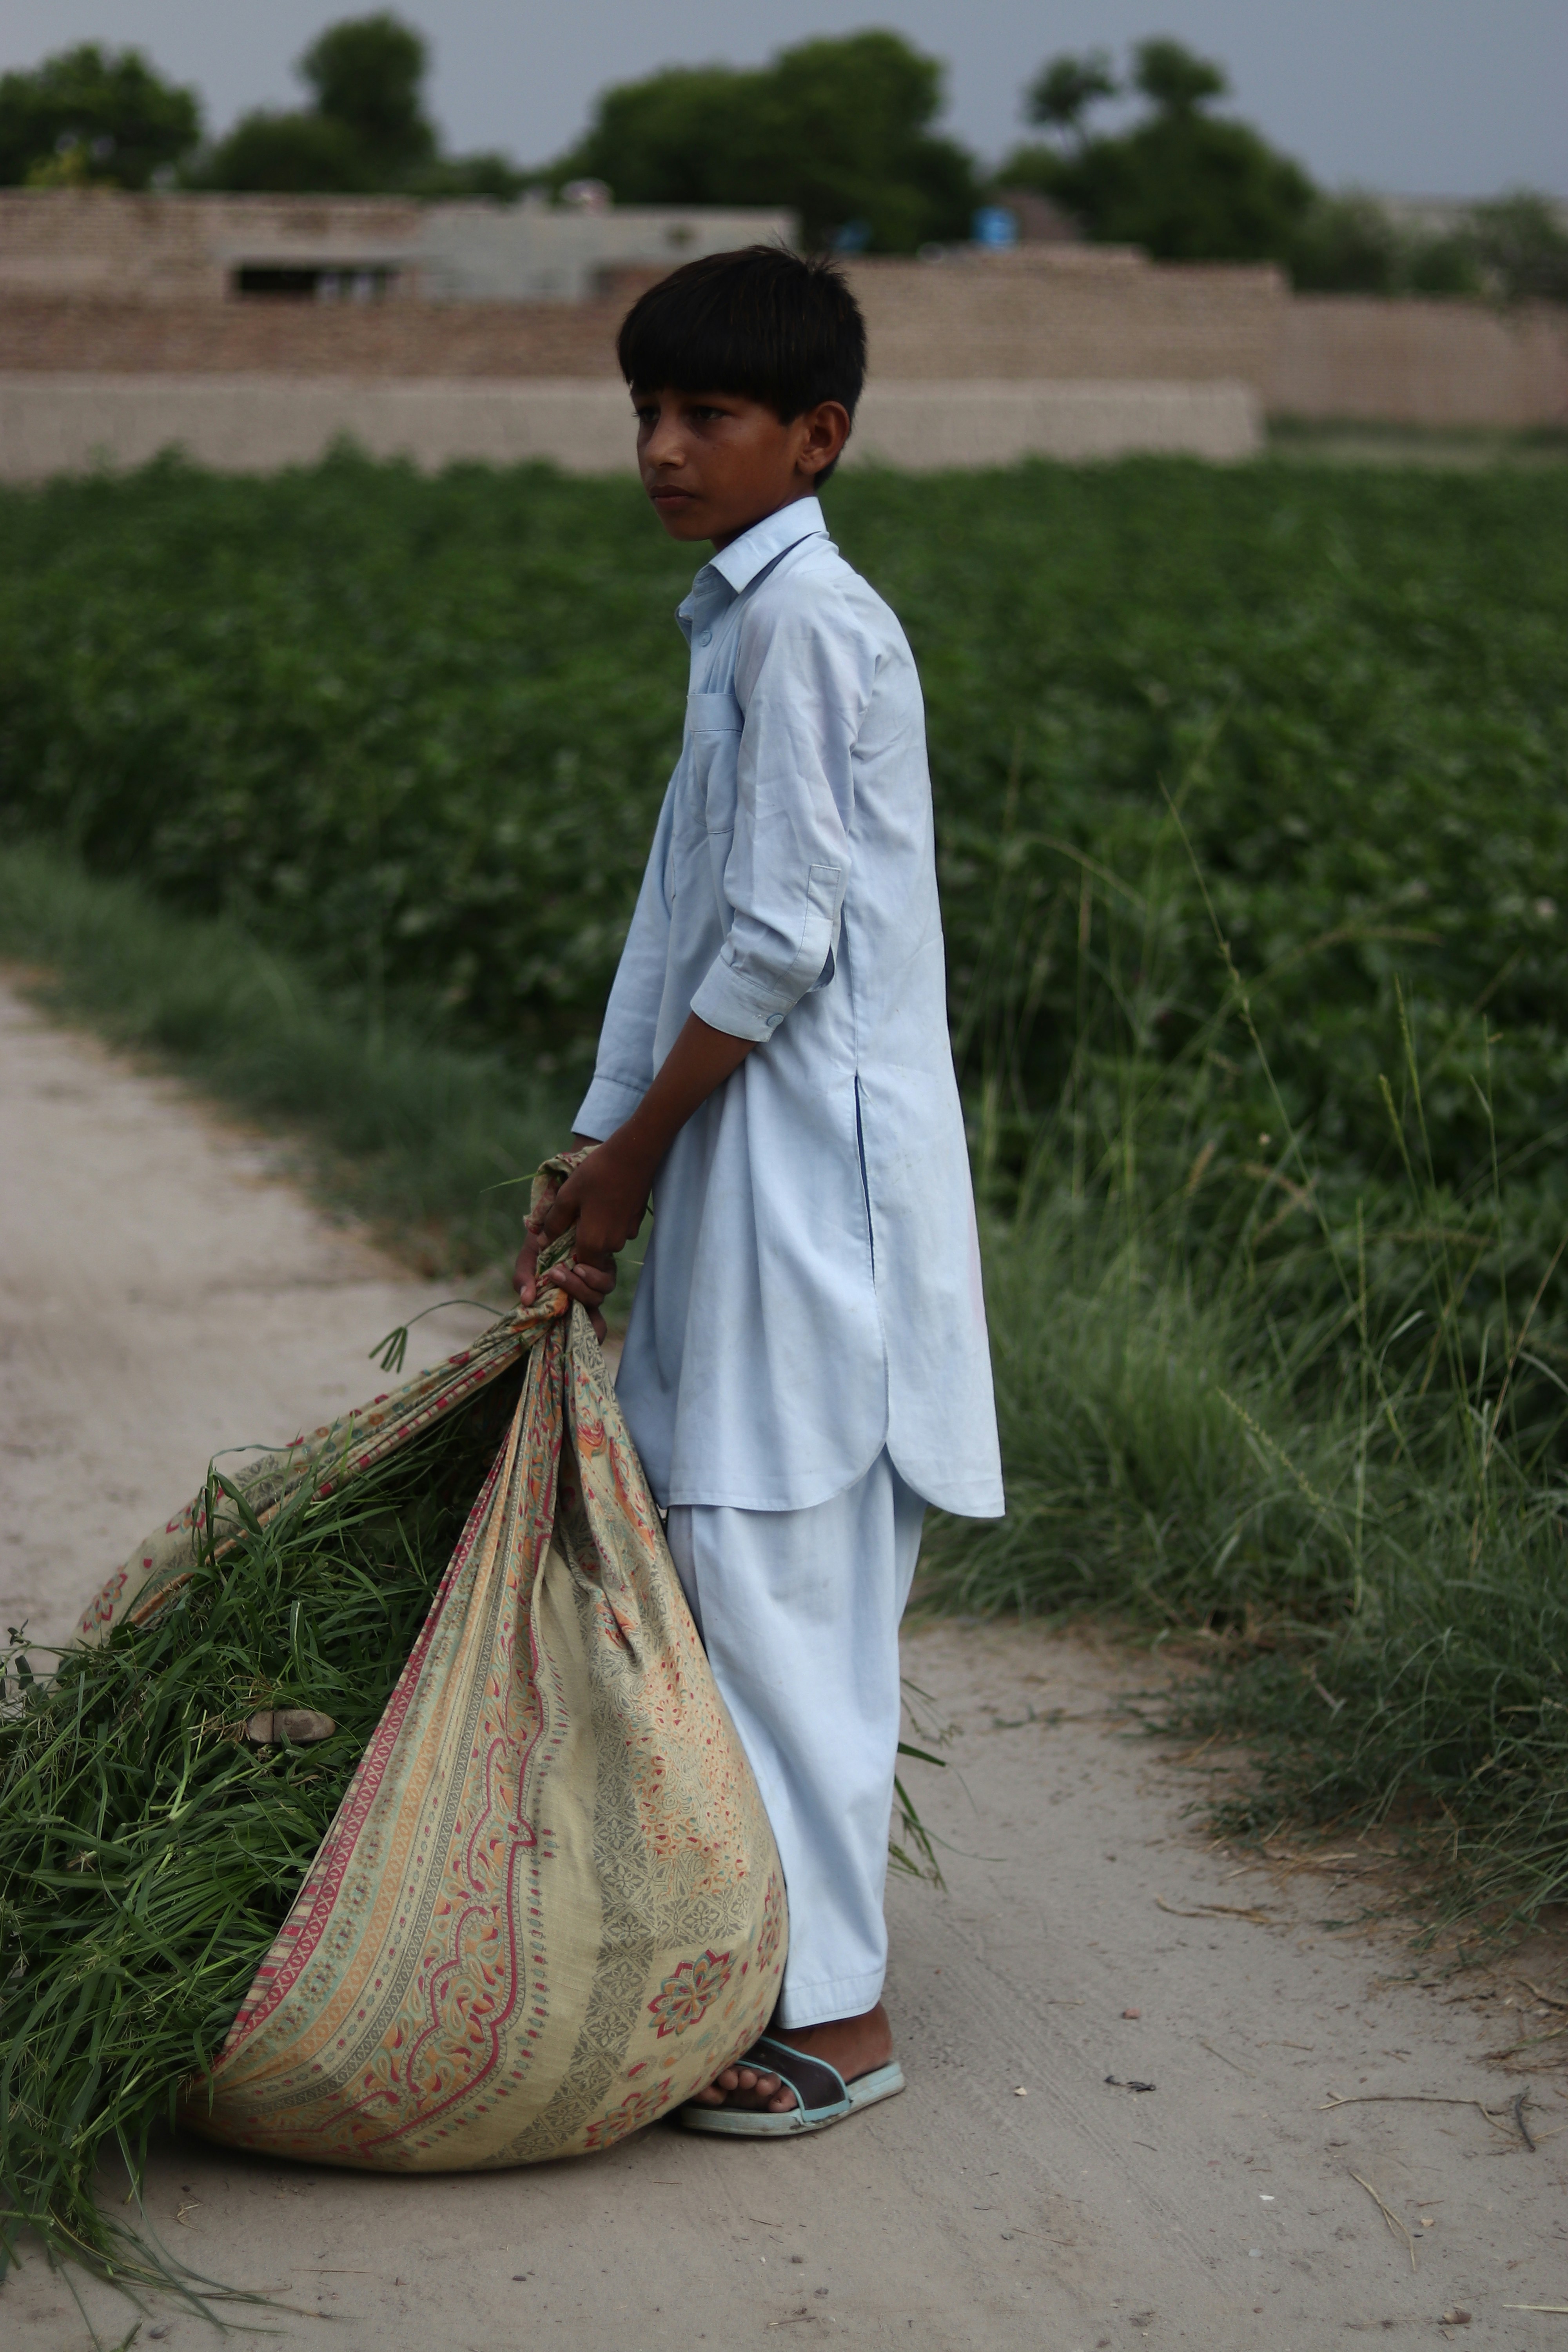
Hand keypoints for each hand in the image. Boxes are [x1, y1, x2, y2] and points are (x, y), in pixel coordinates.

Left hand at [512, 1133, 651, 1342]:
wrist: (634, 1155)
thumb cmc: (596, 1174)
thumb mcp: (567, 1196)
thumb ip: (554, 1222)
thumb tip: (543, 1240)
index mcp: (593, 1243)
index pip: (580, 1267)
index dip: (569, 1264)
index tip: (559, 1253)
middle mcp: (613, 1244)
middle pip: (593, 1255)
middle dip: (581, 1245)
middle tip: (571, 1224)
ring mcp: (628, 1233)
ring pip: (606, 1240)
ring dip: (595, 1231)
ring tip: (586, 1206)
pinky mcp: (637, 1221)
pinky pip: (618, 1228)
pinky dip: (609, 1220)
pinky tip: (604, 1199)